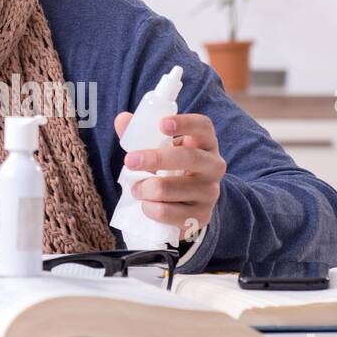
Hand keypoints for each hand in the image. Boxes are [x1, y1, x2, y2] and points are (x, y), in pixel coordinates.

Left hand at [114, 112, 224, 243]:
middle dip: (155, 159)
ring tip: (136, 189)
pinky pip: (167, 212)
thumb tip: (121, 120)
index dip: (185, 123)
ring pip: (169, 188)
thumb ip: (141, 134)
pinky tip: (147, 205)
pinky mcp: (201, 217)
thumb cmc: (172, 170)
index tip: (162, 124)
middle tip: (129, 161)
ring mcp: (210, 193)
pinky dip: (149, 208)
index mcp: (205, 143)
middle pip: (188, 157)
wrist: (188, 206)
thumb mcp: (161, 150)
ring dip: (144, 188)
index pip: (203, 126)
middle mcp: (214, 166)